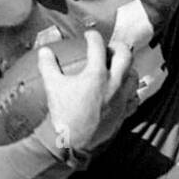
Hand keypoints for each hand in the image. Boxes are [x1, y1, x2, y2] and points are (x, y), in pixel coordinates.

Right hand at [37, 29, 138, 154]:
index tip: (89, 36)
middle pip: (125, 55)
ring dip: (128, 68)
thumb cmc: (62, 114)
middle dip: (119, 47)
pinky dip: (130, 91)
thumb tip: (44, 51)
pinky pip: (133, 98)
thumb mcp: (52, 87)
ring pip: (133, 76)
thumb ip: (48, 66)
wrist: (72, 143)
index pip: (98, 46)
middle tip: (111, 47)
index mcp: (96, 74)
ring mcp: (121, 99)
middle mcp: (113, 84)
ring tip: (119, 67)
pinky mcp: (124, 113)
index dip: (93, 36)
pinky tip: (123, 91)